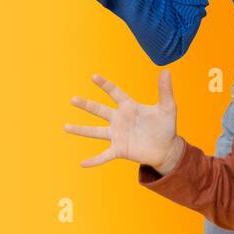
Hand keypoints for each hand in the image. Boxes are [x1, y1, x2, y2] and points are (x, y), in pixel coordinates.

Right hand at [64, 70, 183, 172]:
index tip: (93, 76)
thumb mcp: (167, 107)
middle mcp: (119, 120)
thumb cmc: (166, 127)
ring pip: (95, 131)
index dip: (105, 85)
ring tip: (65, 127)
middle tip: (73, 99)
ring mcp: (117, 135)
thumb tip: (166, 70)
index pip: (115, 93)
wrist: (166, 149)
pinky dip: (94, 160)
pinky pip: (104, 155)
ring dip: (80, 130)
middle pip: (99, 110)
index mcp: (129, 107)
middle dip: (86, 105)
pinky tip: (82, 163)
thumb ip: (165, 90)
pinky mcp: (119, 150)